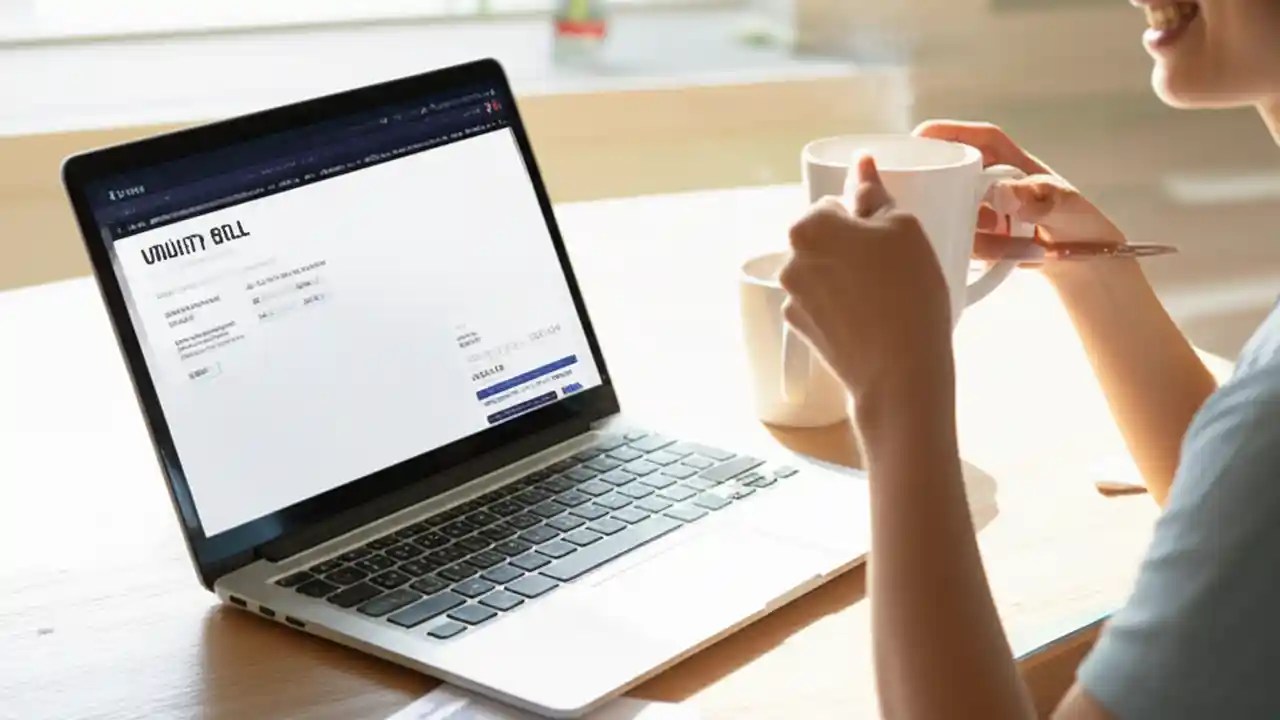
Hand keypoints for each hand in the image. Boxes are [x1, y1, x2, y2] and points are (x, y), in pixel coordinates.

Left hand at [780, 156, 953, 404]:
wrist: (898, 370)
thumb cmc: (907, 291)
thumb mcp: (903, 226)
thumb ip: (874, 191)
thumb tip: (860, 163)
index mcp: (808, 226)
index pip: (834, 205)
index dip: (863, 218)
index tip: (886, 239)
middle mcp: (789, 260)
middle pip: (822, 239)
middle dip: (850, 248)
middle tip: (890, 268)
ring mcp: (790, 298)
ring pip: (821, 272)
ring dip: (845, 277)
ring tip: (883, 297)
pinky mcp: (799, 329)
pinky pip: (820, 304)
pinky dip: (840, 307)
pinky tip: (869, 319)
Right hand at [913, 121, 1126, 259]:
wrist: (1084, 267)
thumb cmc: (1079, 225)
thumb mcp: (1065, 206)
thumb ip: (1038, 197)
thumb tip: (1000, 194)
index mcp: (1011, 162)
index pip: (978, 138)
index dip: (948, 133)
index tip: (919, 138)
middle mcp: (991, 184)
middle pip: (952, 172)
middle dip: (940, 183)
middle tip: (930, 198)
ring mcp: (982, 212)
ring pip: (952, 210)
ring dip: (958, 224)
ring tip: (988, 239)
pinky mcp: (978, 240)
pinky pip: (959, 239)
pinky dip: (964, 248)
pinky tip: (986, 257)